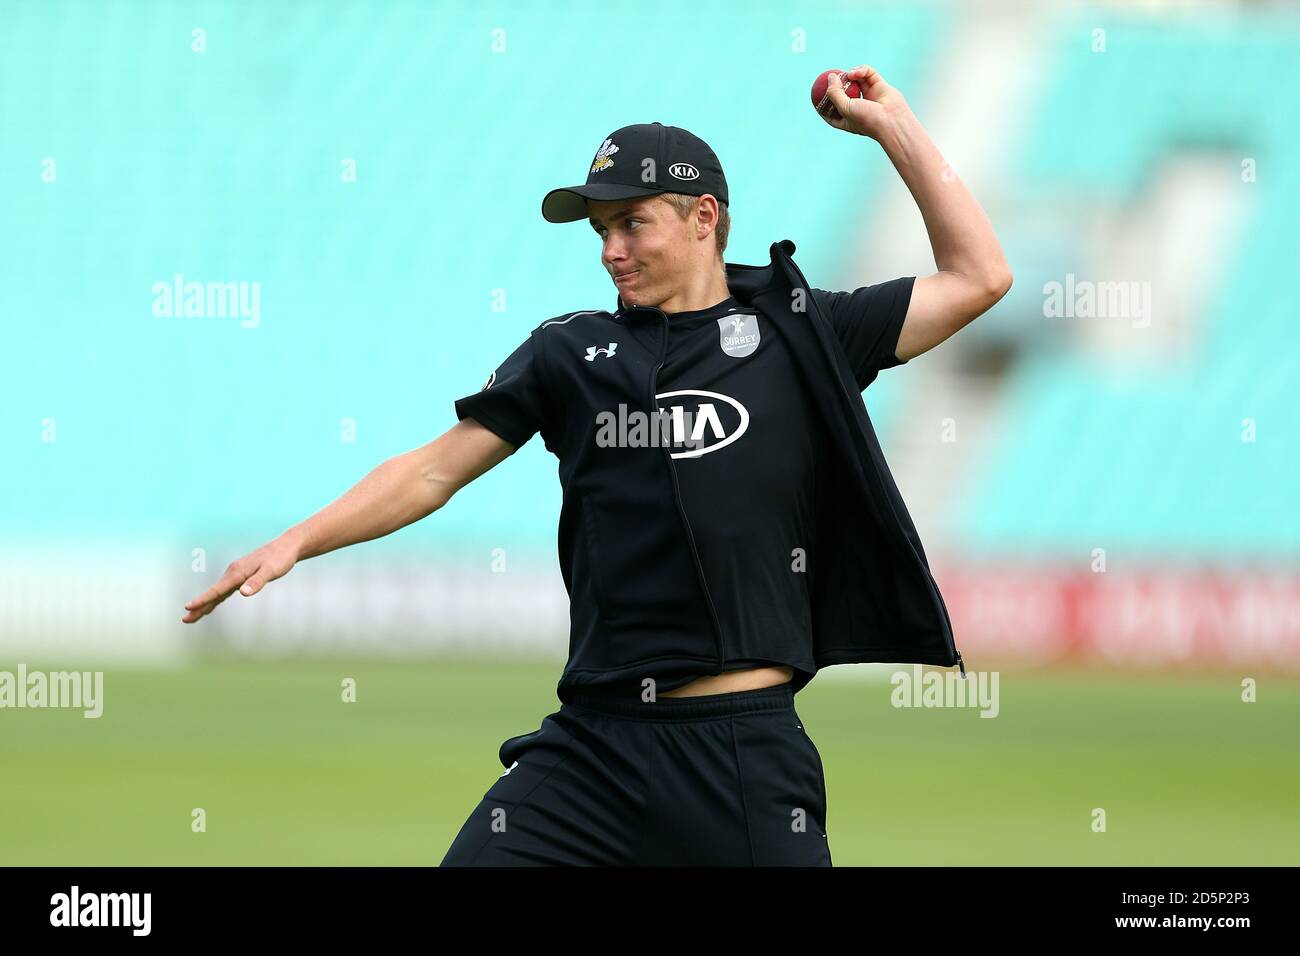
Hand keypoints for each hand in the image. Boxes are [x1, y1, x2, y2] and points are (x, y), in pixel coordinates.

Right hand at [181, 529, 305, 622]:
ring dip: (205, 604)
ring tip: (193, 616)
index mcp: (238, 572)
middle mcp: (233, 573)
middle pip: (213, 593)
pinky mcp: (241, 575)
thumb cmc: (280, 559)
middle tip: (185, 620)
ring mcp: (236, 574)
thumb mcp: (272, 571)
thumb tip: (243, 593)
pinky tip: (212, 604)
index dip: (203, 600)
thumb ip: (257, 581)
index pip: (217, 590)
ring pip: (217, 592)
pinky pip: (225, 590)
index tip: (188, 607)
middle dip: (199, 606)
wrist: (286, 547)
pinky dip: (216, 598)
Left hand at [819, 64, 910, 140]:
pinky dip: (862, 70)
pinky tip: (857, 72)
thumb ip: (834, 93)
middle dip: (837, 85)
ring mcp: (869, 95)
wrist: (891, 119)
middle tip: (832, 77)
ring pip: (855, 80)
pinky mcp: (879, 85)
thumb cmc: (866, 119)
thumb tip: (830, 77)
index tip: (815, 97)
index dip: (823, 105)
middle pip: (842, 93)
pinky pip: (868, 73)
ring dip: (850, 75)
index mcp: (847, 119)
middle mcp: (858, 107)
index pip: (832, 112)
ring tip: (849, 75)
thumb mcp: (844, 108)